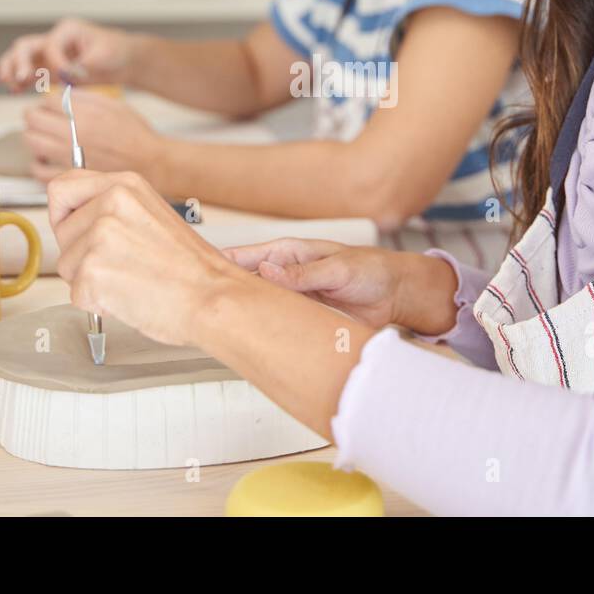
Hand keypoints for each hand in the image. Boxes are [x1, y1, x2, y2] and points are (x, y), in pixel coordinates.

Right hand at [0, 18, 137, 90]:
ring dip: (12, 70)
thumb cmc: (117, 51)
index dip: (56, 63)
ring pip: (21, 58)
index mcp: (67, 29)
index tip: (68, 78)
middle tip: (21, 78)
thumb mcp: (105, 55)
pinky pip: (29, 73)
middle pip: (26, 46)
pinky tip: (15, 90)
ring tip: (11, 84)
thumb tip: (66, 76)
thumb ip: (85, 65)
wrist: (124, 60)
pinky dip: (20, 80)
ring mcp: (49, 55)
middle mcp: (54, 40)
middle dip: (20, 62)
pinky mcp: (49, 69)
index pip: (51, 45)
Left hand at [22, 89, 162, 182]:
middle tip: (43, 119)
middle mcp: (73, 134)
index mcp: (84, 114)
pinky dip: (37, 164)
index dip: (49, 101)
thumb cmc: (136, 135)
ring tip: (44, 137)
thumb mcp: (115, 105)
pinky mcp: (69, 178)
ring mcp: (68, 157)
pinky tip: (45, 159)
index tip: (54, 107)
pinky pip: (38, 170)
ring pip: (31, 141)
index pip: (47, 100)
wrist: (151, 164)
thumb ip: (86, 98)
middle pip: (32, 118)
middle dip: (36, 115)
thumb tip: (61, 93)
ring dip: (34, 136)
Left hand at [48, 170, 236, 346]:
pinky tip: (129, 296)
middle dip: (80, 253)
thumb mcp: (152, 215)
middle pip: (60, 231)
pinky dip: (98, 304)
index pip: (61, 188)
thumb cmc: (191, 267)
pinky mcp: (92, 271)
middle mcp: (109, 204)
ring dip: (90, 281)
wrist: (212, 297)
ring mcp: (98, 237)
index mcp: (124, 185)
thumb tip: (77, 217)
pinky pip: (76, 295)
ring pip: (66, 265)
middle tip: (119, 263)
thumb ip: (113, 209)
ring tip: (130, 279)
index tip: (73, 227)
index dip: (63, 213)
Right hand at [223, 238, 457, 333]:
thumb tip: (267, 270)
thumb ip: (303, 273)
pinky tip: (251, 340)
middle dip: (224, 295)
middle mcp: (285, 274)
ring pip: (258, 307)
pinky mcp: (302, 318)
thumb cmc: (370, 269)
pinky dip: (264, 331)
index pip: (245, 257)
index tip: (197, 275)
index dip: (219, 265)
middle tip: (200, 308)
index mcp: (288, 253)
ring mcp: (292, 297)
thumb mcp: (337, 268)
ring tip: (217, 328)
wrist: (396, 294)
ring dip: (243, 316)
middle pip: (245, 284)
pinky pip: (277, 324)